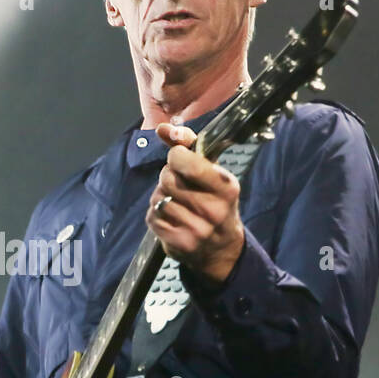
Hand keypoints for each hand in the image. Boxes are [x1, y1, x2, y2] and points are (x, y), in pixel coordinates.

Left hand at [148, 123, 245, 284]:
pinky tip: (170, 217)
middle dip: (167, 177)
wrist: (222, 248)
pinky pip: (152, 217)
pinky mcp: (179, 244)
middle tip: (178, 184)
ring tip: (176, 201)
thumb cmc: (214, 200)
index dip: (176, 157)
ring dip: (161, 196)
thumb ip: (187, 146)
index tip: (180, 160)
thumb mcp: (212, 171)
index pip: (187, 162)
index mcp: (226, 187)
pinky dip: (156, 213)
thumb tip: (162, 128)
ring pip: (158, 198)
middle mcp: (213, 210)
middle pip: (167, 179)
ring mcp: (197, 230)